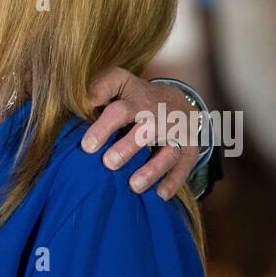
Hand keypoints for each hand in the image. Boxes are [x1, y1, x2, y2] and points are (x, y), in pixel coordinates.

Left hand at [81, 68, 199, 199]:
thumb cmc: (138, 96)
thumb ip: (102, 86)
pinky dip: (174, 181)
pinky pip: (184, 166)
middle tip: (109, 164)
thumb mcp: (121, 81)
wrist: (178, 101)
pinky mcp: (189, 150)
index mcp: (137, 101)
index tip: (88, 146)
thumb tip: (86, 100)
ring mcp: (176, 134)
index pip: (120, 111)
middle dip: (128, 148)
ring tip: (133, 186)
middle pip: (145, 131)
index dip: (104, 127)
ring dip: (152, 169)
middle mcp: (158, 117)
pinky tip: (161, 195)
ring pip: (168, 152)